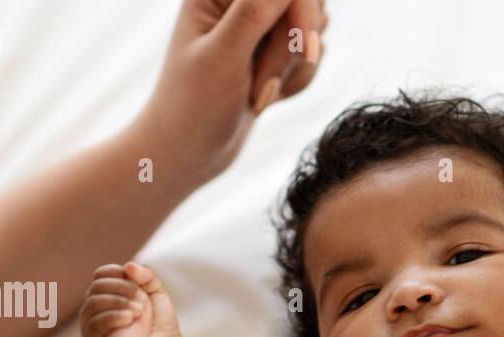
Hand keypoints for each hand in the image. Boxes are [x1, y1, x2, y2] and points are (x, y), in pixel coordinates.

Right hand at [81, 262, 184, 336]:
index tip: (137, 281)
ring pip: (93, 303)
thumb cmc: (158, 322)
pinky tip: (130, 318)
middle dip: (120, 288)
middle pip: (96, 287)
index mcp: (108, 292)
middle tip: (141, 297)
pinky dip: (113, 317)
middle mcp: (95, 306)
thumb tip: (129, 265)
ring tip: (139, 310)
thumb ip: (146, 276)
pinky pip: (95, 323)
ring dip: (117, 302)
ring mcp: (90, 323)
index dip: (117, 273)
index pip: (102, 274)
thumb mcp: (156, 293)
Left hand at [135, 0, 328, 185]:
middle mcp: (238, 0)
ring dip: (293, 68)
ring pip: (313, 28)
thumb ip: (254, 11)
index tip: (303, 48)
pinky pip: (312, 54)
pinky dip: (296, 81)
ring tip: (257, 95)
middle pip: (306, 1)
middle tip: (265, 85)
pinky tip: (264, 99)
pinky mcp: (274, 49)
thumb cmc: (194, 106)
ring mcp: (259, 24)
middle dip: (293, 47)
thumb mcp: (223, 56)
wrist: (190, 153)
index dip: (301, 9)